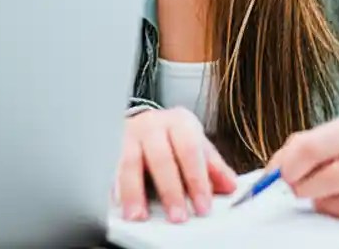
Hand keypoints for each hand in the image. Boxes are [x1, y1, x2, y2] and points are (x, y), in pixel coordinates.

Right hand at [118, 107, 237, 222]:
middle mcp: (152, 125)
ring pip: (129, 162)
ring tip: (138, 215)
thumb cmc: (174, 137)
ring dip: (134, 192)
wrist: (145, 121)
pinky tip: (116, 202)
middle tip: (177, 216)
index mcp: (179, 123)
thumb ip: (213, 166)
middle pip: (160, 157)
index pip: (189, 150)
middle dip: (169, 190)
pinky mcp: (110, 145)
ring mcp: (128, 134)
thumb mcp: (198, 145)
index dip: (197, 180)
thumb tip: (229, 186)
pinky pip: (109, 166)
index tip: (202, 206)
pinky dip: (112, 186)